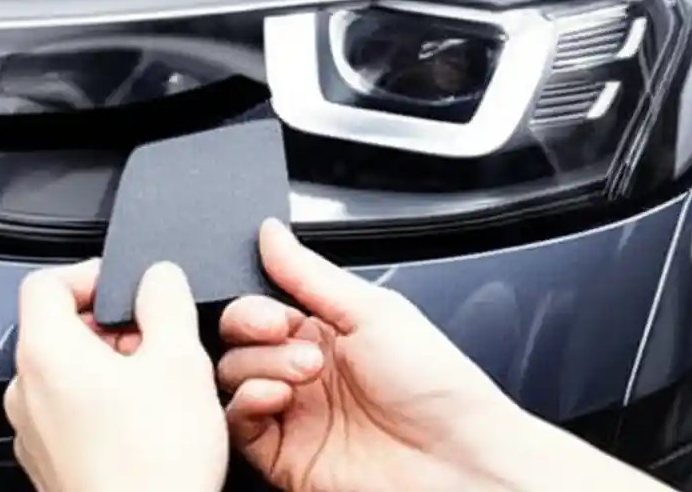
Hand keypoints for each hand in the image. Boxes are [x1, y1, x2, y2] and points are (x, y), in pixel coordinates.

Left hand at [4, 260, 226, 491]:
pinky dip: (101, 408)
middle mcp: (26, 391)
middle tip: (155, 343)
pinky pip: (68, 416)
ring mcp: (33, 432)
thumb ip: (165, 300)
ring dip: (108, 369)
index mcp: (45, 352)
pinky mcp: (49, 465)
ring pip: (66, 375)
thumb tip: (158, 276)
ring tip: (156, 389)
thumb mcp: (179, 361)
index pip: (46, 282)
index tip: (127, 287)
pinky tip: (144, 427)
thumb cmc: (153, 466)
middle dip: (110, 328)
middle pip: (58, 330)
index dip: (89, 274)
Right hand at [218, 219, 522, 491]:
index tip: (276, 312)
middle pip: (238, 339)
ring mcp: (293, 412)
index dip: (255, 306)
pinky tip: (278, 397)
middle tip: (290, 338)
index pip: (259, 306)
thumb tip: (270, 232)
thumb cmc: (438, 387)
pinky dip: (247, 404)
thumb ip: (309, 273)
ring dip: (260, 366)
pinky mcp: (283, 453)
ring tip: (304, 376)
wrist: (458, 459)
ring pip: (233, 376)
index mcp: (326, 330)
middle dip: (255, 332)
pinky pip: (238, 423)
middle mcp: (304, 369)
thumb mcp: (373, 310)